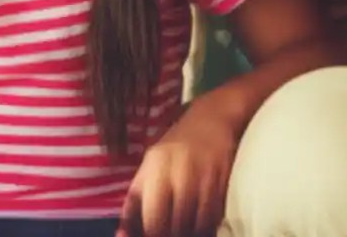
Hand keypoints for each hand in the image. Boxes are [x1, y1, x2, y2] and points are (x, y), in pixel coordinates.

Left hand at [118, 95, 239, 236]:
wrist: (211, 121)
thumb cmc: (172, 149)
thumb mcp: (147, 168)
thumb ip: (134, 202)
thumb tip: (122, 234)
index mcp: (156, 170)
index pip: (153, 218)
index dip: (152, 236)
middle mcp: (180, 174)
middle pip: (176, 225)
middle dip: (170, 236)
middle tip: (168, 234)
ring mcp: (204, 179)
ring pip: (198, 226)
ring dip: (190, 234)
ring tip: (184, 231)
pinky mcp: (224, 183)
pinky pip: (215, 218)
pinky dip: (207, 229)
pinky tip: (200, 227)